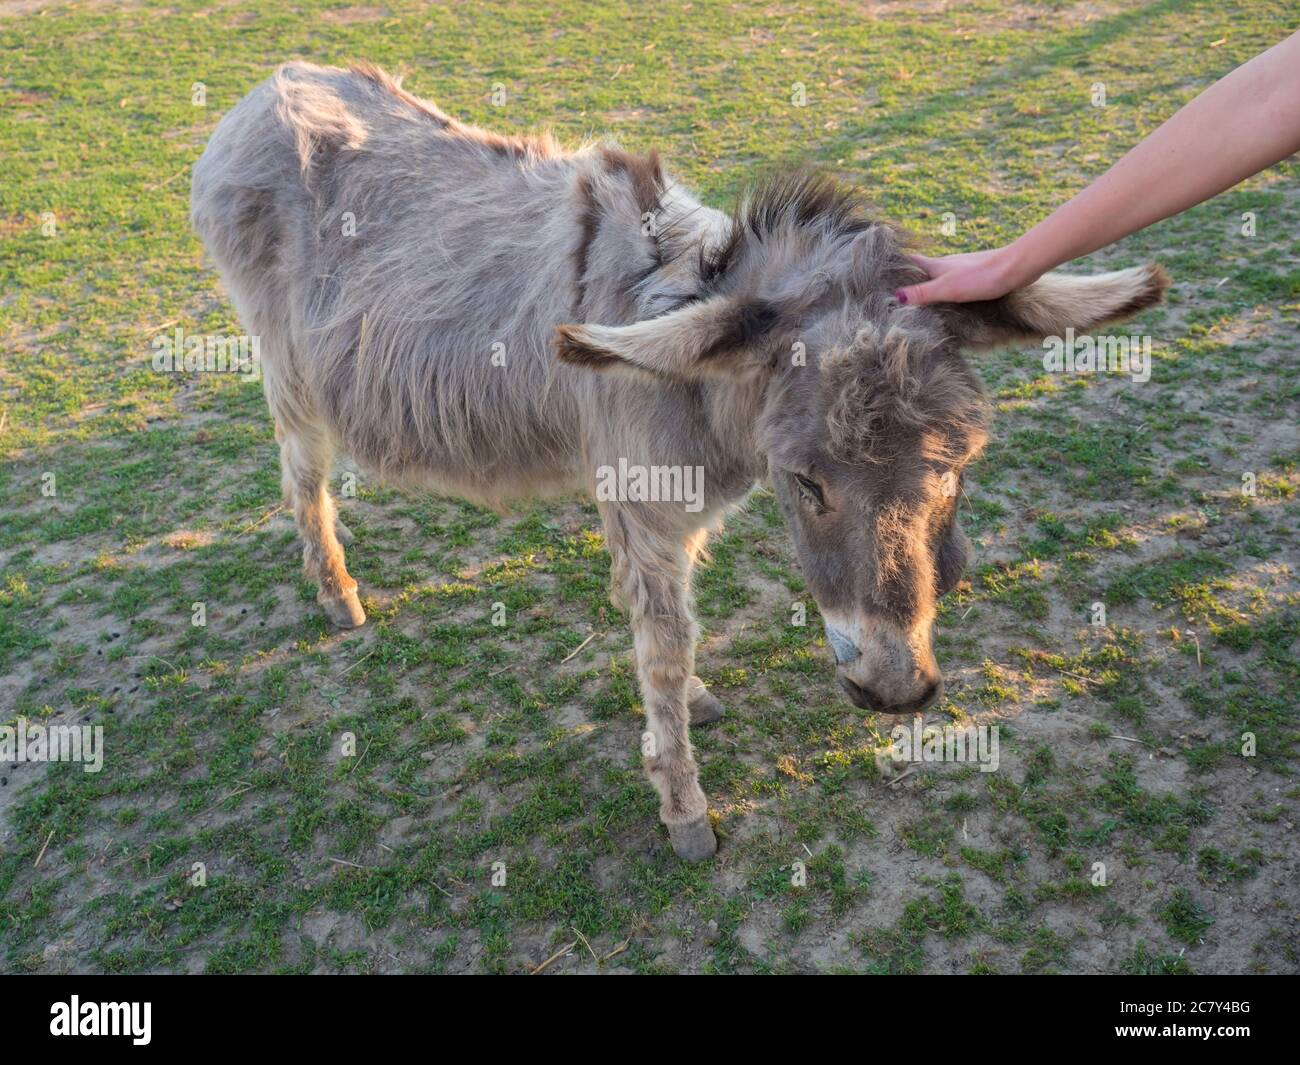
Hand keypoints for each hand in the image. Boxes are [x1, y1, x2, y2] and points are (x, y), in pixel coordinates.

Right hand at [896, 247, 1028, 305]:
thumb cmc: (981, 276)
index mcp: (935, 265)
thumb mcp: (947, 288)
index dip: (894, 265)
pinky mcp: (974, 276)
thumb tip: (895, 297)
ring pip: (937, 276)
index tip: (879, 273)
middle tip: (894, 292)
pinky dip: (943, 289)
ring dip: (926, 285)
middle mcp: (945, 264)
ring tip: (916, 300)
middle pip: (921, 269)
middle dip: (908, 278)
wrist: (1015, 268)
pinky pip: (951, 282)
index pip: (909, 261)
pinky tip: (947, 299)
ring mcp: (960, 269)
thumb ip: (922, 292)